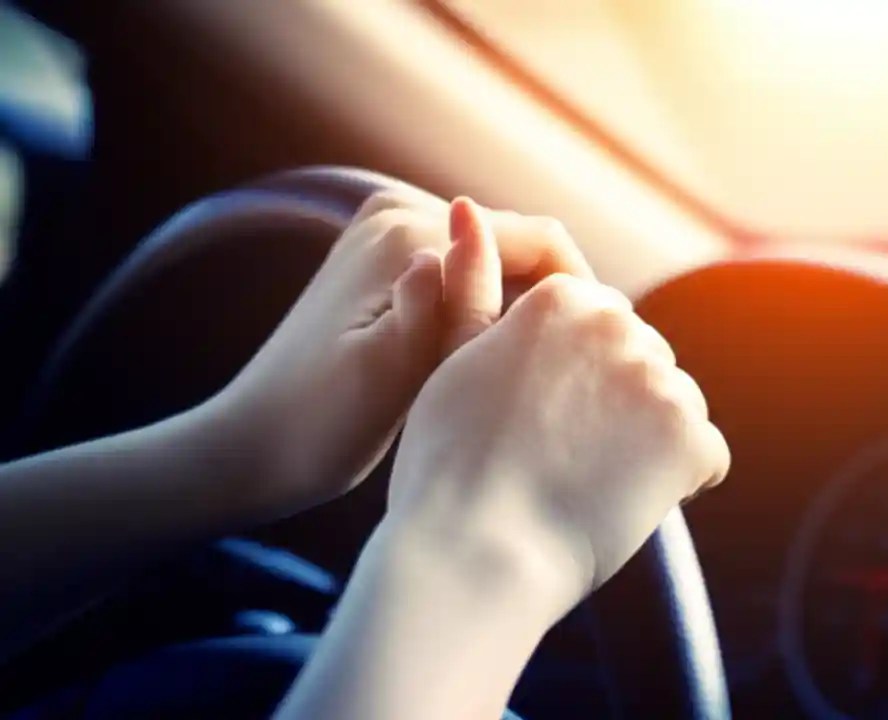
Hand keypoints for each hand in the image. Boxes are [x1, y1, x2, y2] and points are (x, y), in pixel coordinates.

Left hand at [213, 188, 593, 514]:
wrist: (249, 448)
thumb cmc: (317, 427)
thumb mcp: (383, 376)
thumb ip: (432, 311)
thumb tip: (455, 245)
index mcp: (404, 235)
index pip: (537, 237)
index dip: (586, 291)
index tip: (611, 353)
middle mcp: (397, 215)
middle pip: (521, 245)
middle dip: (560, 301)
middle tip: (591, 373)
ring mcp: (390, 237)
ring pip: (499, 263)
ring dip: (530, 310)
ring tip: (555, 375)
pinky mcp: (388, 266)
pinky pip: (467, 277)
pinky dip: (494, 313)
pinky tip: (504, 367)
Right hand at [384, 204, 730, 619]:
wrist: (475, 553)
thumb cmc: (450, 462)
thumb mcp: (452, 359)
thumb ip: (471, 285)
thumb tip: (468, 208)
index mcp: (562, 298)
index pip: (602, 328)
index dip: (576, 381)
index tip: (545, 423)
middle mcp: (618, 324)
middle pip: (644, 363)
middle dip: (620, 405)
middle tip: (564, 460)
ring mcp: (659, 379)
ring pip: (676, 407)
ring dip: (650, 441)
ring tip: (591, 483)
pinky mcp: (690, 436)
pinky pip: (705, 458)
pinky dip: (679, 483)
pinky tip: (625, 503)